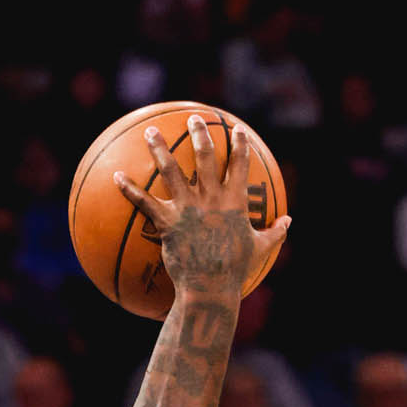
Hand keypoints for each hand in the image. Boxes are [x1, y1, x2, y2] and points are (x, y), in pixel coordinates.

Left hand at [114, 113, 290, 302]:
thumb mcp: (260, 249)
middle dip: (199, 133)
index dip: (239, 144)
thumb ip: (275, 232)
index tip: (236, 129)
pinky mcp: (167, 221)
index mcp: (234, 201)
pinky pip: (144, 202)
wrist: (210, 288)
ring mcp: (188, 207)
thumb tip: (289, 221)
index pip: (240, 164)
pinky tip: (117, 177)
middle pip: (205, 156)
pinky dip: (129, 189)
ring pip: (171, 169)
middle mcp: (210, 197)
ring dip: (159, 148)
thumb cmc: (235, 270)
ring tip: (150, 131)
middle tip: (193, 118)